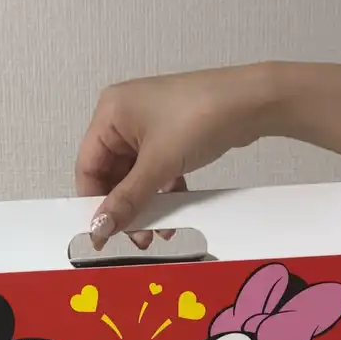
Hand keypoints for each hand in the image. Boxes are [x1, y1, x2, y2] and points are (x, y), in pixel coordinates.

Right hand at [75, 63, 277, 245]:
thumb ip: (127, 200)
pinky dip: (160, 193)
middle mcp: (124, 117)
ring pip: (135, 176)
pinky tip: (171, 213)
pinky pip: (154, 171)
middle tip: (136, 237)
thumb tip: (100, 227)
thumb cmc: (201, 115)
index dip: (93, 203)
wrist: (252, 102)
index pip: (88, 167)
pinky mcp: (170, 136)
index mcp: (110, 113)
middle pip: (111, 174)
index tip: (100, 233)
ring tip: (155, 232)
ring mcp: (148, 127)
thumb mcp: (158, 164)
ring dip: (143, 205)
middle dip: (123, 208)